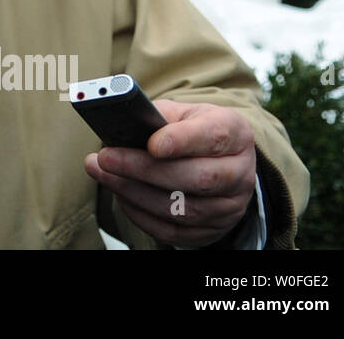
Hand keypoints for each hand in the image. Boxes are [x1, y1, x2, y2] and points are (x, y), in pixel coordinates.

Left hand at [84, 99, 256, 247]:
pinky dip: (140, 214)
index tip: (151, 144)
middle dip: (144, 169)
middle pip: (197, 178)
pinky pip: (173, 231)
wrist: (216, 160)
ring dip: (134, 192)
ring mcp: (230, 206)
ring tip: (103, 174)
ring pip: (182, 209)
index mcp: (234, 133)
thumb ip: (156, 117)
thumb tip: (120, 127)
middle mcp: (239, 172)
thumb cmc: (190, 130)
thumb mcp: (180, 112)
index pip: (213, 136)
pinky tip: (120, 195)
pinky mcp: (212, 230)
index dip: (181, 141)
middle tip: (106, 158)